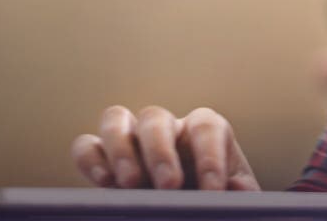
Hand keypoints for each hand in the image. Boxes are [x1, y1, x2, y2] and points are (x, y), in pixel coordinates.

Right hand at [71, 106, 259, 190]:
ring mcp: (132, 140)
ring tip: (130, 184)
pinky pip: (87, 147)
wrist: (190, 207)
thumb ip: (239, 194)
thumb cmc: (215, 197)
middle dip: (161, 151)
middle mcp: (167, 128)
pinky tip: (105, 184)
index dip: (210, 158)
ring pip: (117, 119)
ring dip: (121, 148)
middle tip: (169, 186)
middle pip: (156, 118)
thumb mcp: (234, 198)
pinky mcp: (104, 161)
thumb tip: (235, 190)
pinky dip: (91, 160)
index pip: (206, 128)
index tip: (213, 192)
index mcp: (204, 132)